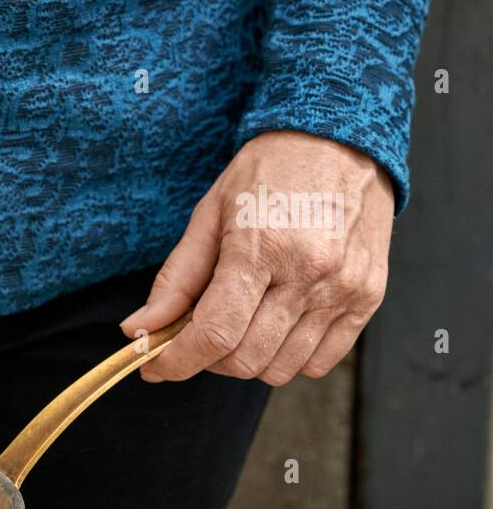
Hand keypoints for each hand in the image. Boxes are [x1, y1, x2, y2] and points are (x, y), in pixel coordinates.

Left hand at [121, 130, 393, 385]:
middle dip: (208, 360)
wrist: (341, 140)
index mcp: (263, 248)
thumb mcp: (209, 215)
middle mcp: (310, 273)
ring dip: (247, 361)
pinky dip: (288, 359)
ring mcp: (344, 289)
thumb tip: (138, 329)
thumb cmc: (267, 174)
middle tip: (197, 334)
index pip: (214, 333)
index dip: (177, 361)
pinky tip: (274, 327)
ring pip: (280, 369)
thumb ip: (176, 280)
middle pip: (244, 358)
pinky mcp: (368, 297)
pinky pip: (320, 362)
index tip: (154, 368)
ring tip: (238, 325)